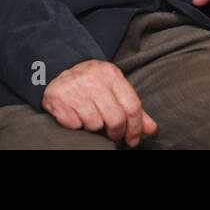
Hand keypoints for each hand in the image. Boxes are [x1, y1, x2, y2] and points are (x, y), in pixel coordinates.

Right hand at [42, 60, 156, 146]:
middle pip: (115, 119)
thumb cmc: (93, 83)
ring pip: (95, 124)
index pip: (132, 106)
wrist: (60, 70)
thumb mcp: (115, 88)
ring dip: (95, 128)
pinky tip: (77, 115)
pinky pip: (74, 125)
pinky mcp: (58, 99)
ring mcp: (75, 89)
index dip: (135, 128)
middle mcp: (94, 80)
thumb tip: (151, 129)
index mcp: (112, 75)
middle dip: (116, 133)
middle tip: (114, 135)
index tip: (133, 139)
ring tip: (92, 118)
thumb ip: (133, 108)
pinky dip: (77, 125)